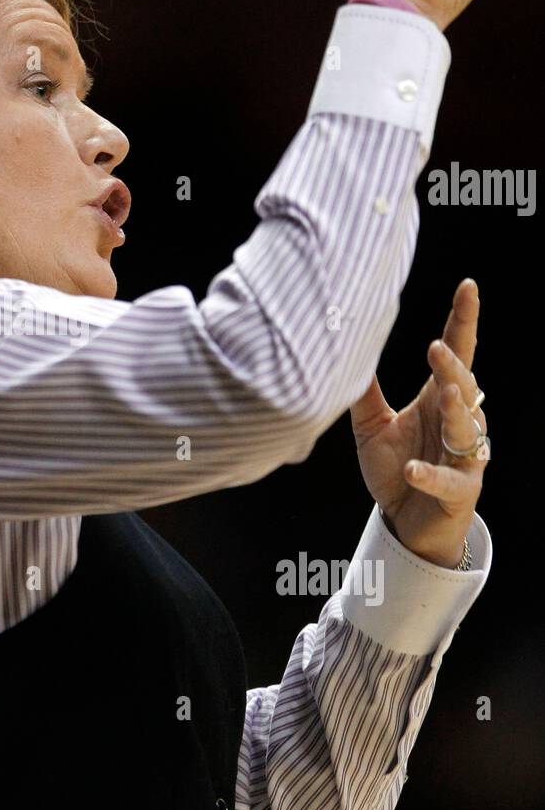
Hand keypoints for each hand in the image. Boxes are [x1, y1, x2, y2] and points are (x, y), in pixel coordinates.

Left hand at [350, 279, 487, 568]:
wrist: (406, 523)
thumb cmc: (396, 469)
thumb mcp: (372, 427)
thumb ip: (364, 394)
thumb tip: (342, 349)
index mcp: (436, 400)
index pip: (456, 353)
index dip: (463, 320)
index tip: (468, 287)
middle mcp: (457, 422)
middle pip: (462, 386)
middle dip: (451, 368)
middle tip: (434, 348)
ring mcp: (463, 457)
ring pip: (467, 427)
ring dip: (455, 410)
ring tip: (441, 392)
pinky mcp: (460, 491)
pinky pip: (449, 480)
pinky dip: (430, 474)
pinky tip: (414, 468)